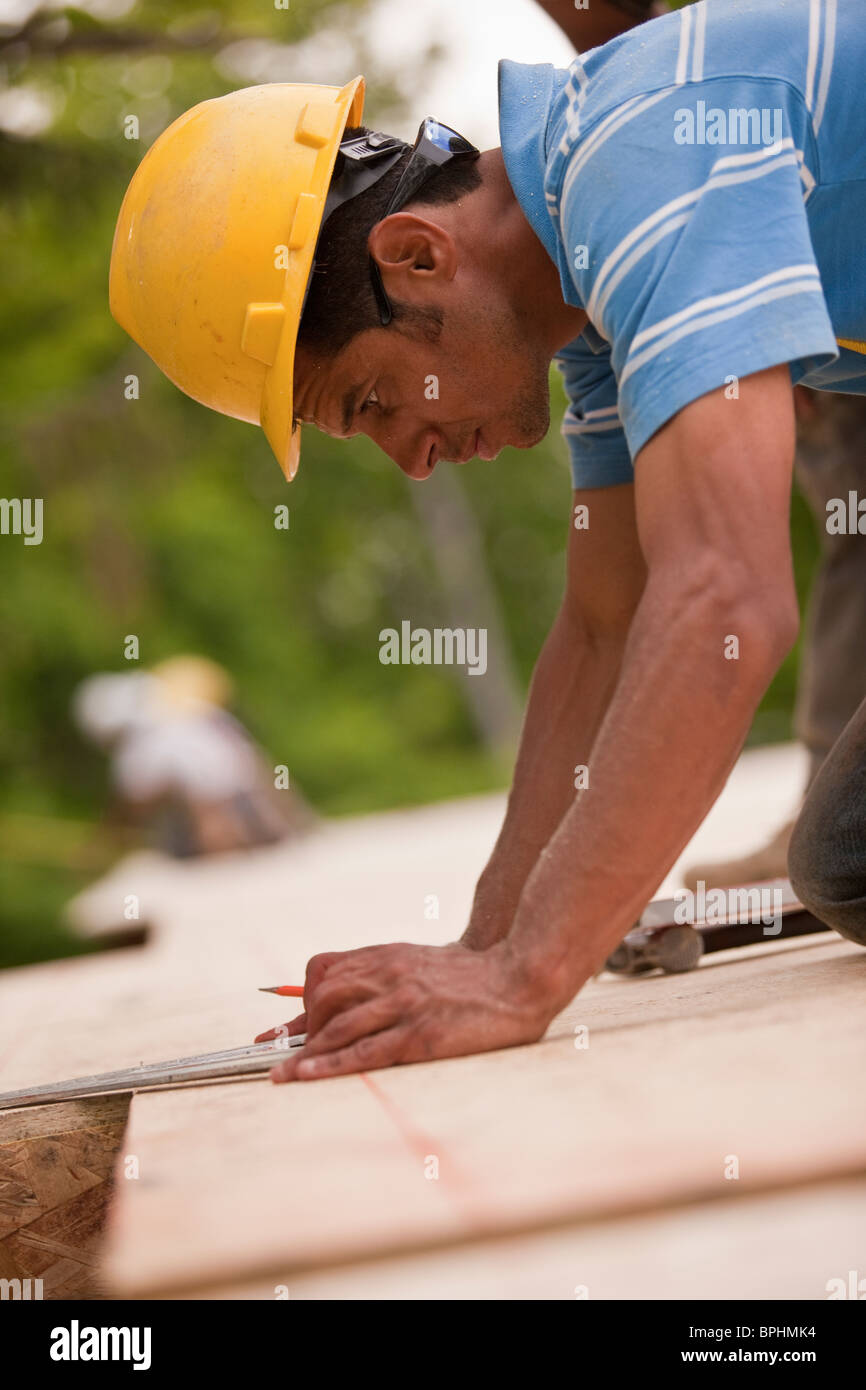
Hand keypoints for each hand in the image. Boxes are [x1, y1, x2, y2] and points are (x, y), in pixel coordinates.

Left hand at [255, 941, 550, 1081]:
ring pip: (336, 1026)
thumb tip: (352, 999)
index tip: (284, 1027)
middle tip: (286, 1055)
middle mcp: (388, 975)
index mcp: (387, 956)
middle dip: (301, 1029)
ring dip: (303, 1053)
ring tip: (281, 1074)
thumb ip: (387, 974)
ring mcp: (403, 1004)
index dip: (300, 1000)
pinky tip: (307, 1076)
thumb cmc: (471, 977)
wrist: (517, 979)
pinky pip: (363, 1052)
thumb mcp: (421, 963)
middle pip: (323, 998)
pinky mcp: (419, 1034)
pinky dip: (329, 1065)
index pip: (324, 971)